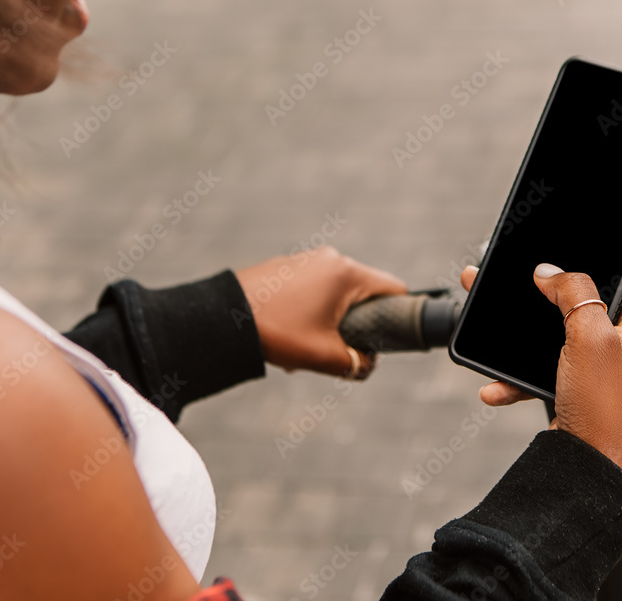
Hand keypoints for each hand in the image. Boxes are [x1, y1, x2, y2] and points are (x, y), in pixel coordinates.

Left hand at [237, 246, 406, 378]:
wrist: (222, 318)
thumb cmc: (276, 333)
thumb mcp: (324, 357)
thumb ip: (358, 363)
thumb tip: (368, 363)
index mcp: (347, 273)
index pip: (394, 288)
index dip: (399, 314)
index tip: (389, 337)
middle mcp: (331, 258)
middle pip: (364, 292)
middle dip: (358, 323)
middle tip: (338, 347)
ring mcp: (308, 259)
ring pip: (337, 293)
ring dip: (332, 320)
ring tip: (307, 344)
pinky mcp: (287, 265)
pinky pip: (314, 288)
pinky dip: (312, 311)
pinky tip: (291, 333)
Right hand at [460, 249, 621, 480]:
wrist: (590, 467)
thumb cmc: (605, 405)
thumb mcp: (589, 336)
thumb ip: (572, 292)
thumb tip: (549, 271)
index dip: (610, 238)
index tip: (580, 221)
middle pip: (589, 287)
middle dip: (550, 280)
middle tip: (522, 264)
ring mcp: (606, 355)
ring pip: (560, 321)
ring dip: (526, 323)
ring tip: (489, 306)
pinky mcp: (582, 376)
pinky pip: (546, 359)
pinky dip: (519, 370)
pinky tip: (495, 384)